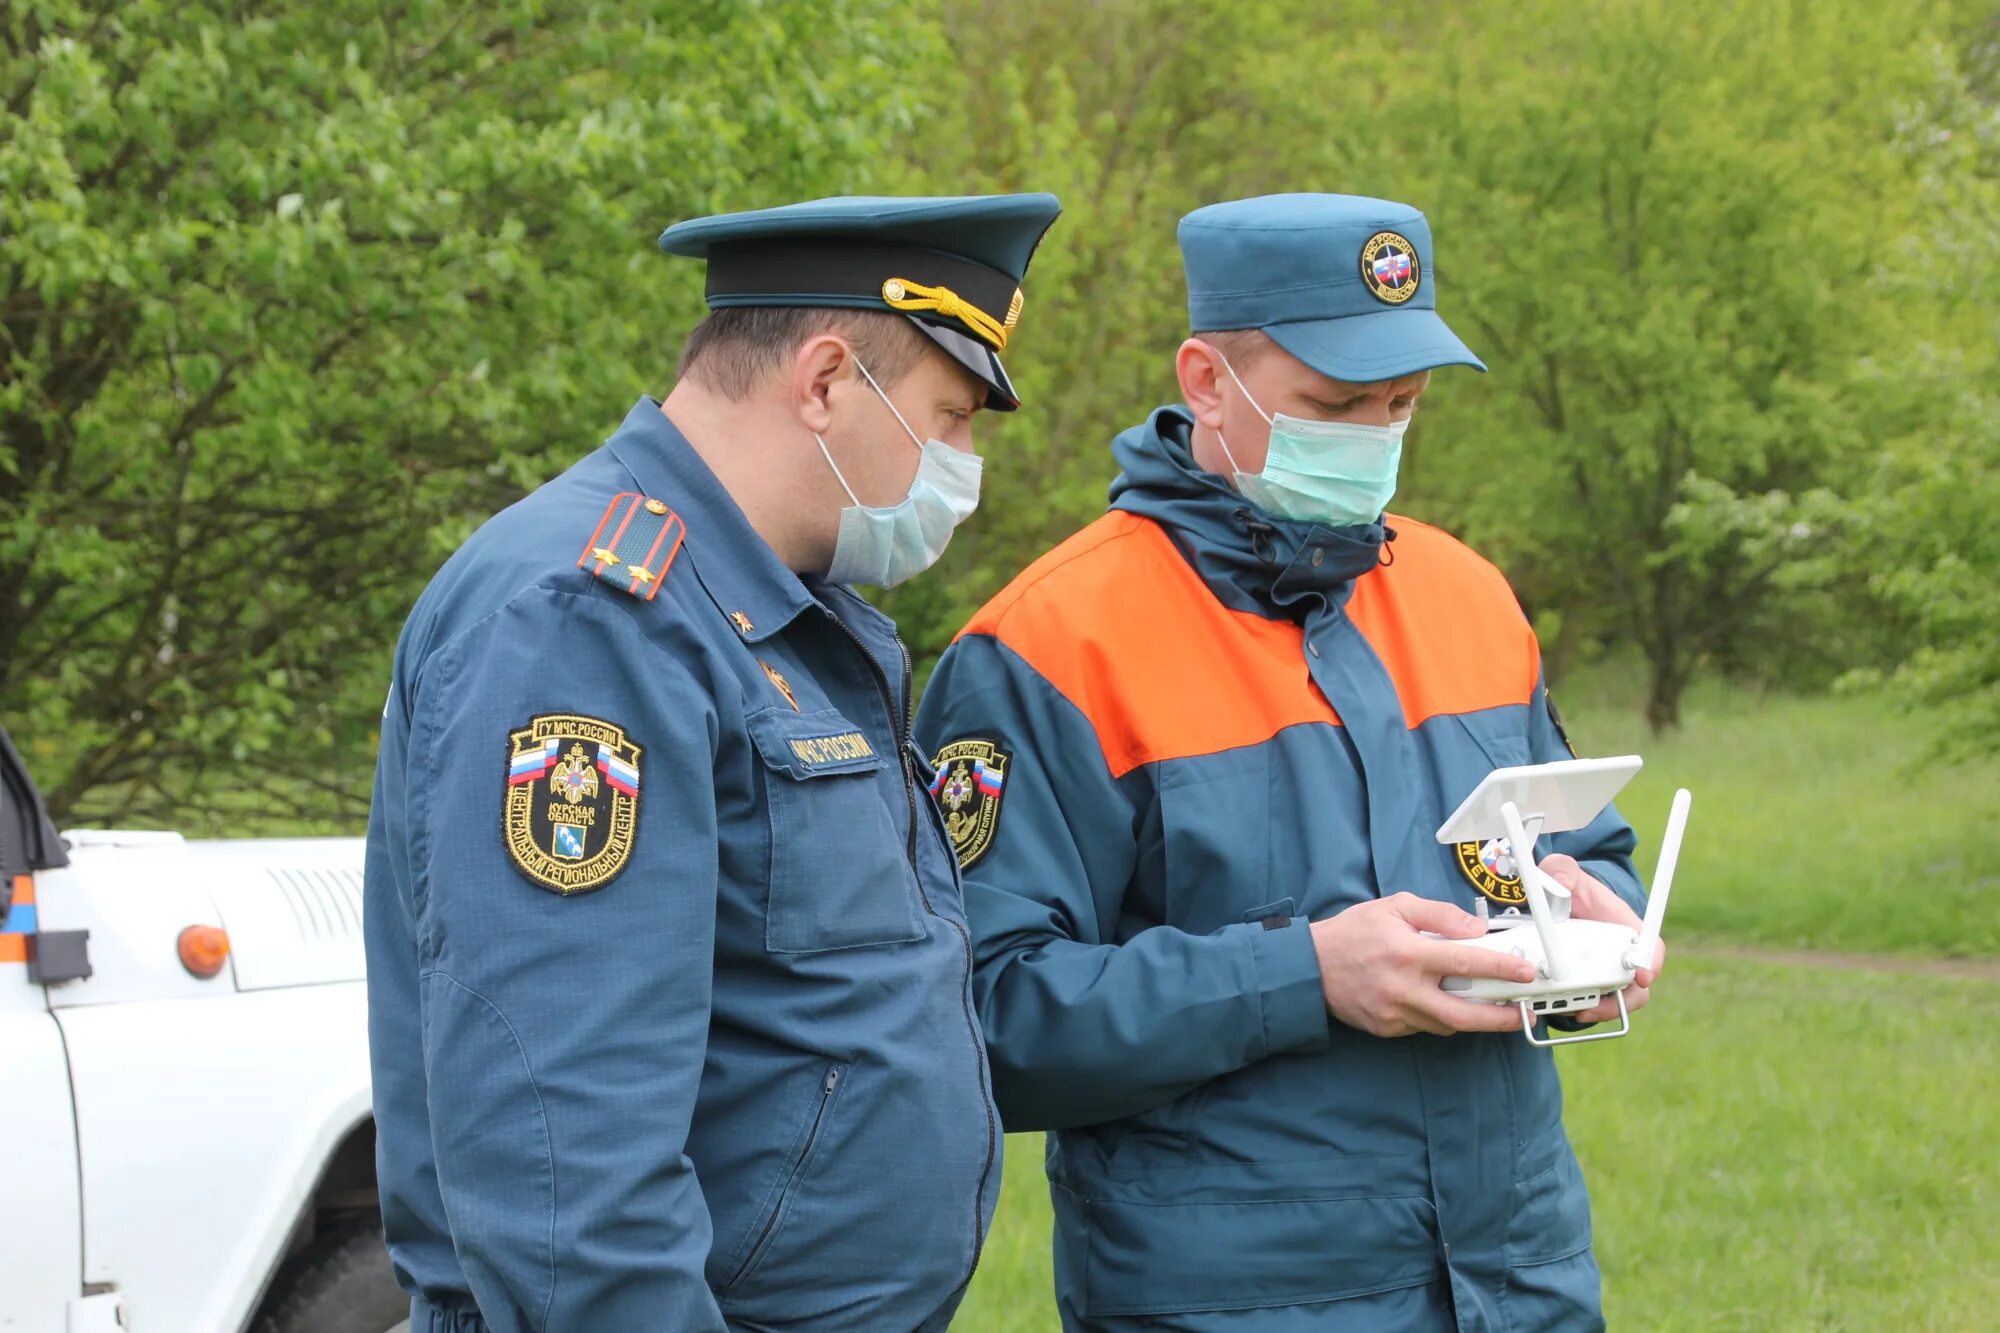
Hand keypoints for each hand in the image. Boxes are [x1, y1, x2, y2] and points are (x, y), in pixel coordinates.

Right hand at [1309, 893, 1541, 1037]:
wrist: (1310, 966)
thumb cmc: (1353, 932)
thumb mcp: (1395, 907)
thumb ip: (1439, 915)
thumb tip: (1476, 928)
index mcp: (1409, 953)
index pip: (1466, 962)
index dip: (1502, 968)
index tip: (1526, 972)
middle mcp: (1404, 988)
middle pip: (1464, 1013)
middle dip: (1500, 1016)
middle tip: (1523, 1012)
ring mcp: (1395, 1013)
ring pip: (1446, 1025)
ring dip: (1473, 1018)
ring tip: (1493, 1008)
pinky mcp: (1387, 1029)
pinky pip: (1424, 1026)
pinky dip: (1440, 1017)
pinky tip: (1444, 1003)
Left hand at [1540, 854, 1665, 1024]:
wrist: (1557, 904)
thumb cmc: (1571, 890)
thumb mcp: (1564, 873)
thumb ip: (1563, 870)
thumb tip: (1559, 877)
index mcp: (1629, 929)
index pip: (1652, 949)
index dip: (1651, 964)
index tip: (1642, 976)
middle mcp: (1623, 956)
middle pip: (1636, 989)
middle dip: (1618, 1002)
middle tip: (1593, 1005)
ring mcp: (1607, 974)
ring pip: (1613, 1001)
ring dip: (1597, 1009)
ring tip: (1573, 1010)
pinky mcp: (1588, 985)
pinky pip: (1590, 1003)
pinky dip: (1578, 1007)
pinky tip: (1558, 1006)